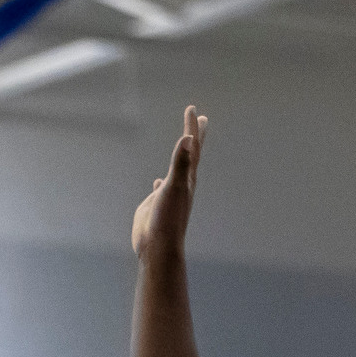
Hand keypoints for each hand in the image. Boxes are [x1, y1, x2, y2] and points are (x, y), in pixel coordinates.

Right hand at [131, 105, 205, 263]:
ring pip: (177, 171)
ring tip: (181, 147)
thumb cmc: (168, 219)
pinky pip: (162, 189)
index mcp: (187, 178)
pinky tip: (158, 182)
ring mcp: (169, 195)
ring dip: (180, 157)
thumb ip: (181, 163)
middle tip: (198, 119)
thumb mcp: (174, 187)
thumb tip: (188, 139)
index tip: (192, 109)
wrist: (158, 247)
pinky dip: (161, 182)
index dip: (191, 127)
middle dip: (193, 137)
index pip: (191, 147)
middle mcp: (181, 184)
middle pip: (190, 155)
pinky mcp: (157, 206)